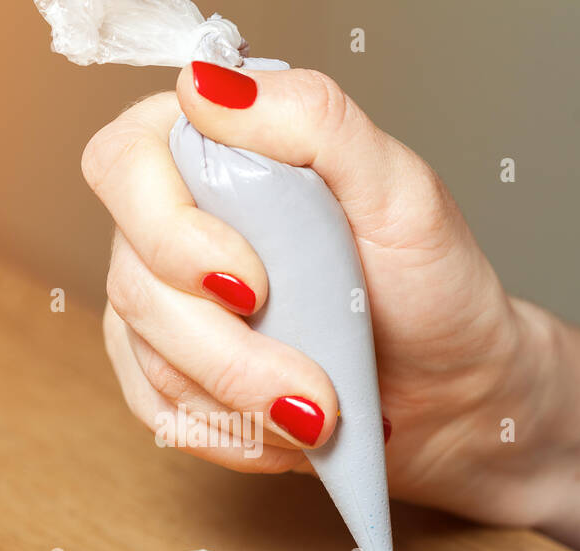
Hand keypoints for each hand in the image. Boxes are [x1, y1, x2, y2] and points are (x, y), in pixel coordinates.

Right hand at [83, 63, 554, 522]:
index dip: (170, 233)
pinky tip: (285, 430)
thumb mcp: (399, 191)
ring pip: (147, 358)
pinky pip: (159, 415)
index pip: (126, 166)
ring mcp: (165, 305)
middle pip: (136, 282)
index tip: (254, 283)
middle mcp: (174, 223)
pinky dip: (229, 436)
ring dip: (240, 402)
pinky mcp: (171, 376)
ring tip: (321, 411)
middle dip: (227, 354)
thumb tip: (204, 85)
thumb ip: (314, 121)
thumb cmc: (434, 288)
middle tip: (315, 390)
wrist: (453, 390)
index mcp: (215, 152)